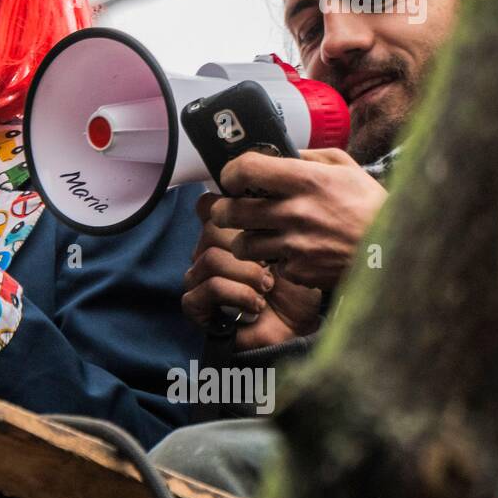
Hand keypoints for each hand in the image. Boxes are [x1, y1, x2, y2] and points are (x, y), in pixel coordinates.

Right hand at [184, 193, 322, 349]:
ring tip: (268, 286)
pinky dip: (238, 294)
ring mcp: (199, 277)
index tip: (261, 224)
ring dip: (247, 274)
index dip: (232, 209)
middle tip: (272, 263)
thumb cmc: (299, 286)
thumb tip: (270, 171)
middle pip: (211, 228)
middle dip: (249, 247)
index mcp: (225, 231)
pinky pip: (208, 287)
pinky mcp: (196, 304)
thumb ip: (278, 209)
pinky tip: (256, 305)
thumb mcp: (295, 241)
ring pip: (210, 257)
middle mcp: (207, 250)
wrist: (301, 327)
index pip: (208, 204)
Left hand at [207, 148, 386, 289]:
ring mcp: (296, 245)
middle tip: (228, 209)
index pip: (245, 170)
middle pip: (231, 211)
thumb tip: (279, 152)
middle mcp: (296, 212)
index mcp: (306, 180)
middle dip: (223, 210)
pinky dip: (275, 261)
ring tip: (257, 235)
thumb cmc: (370, 205)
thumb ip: (310, 156)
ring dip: (245, 240)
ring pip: (242, 244)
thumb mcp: (346, 168)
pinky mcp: (300, 271)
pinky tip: (289, 253)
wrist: (397, 250)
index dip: (230, 173)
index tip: (232, 178)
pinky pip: (270, 266)